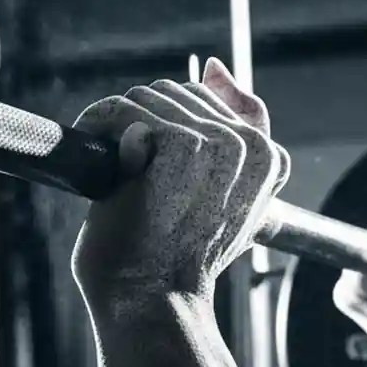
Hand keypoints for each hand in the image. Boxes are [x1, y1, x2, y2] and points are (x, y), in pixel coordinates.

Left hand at [72, 57, 289, 308]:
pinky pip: (119, 109)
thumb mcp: (221, 202)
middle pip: (175, 94)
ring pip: (145, 98)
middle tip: (126, 174)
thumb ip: (231, 137)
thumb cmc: (175, 260)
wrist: (152, 301)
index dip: (171, 127)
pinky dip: (96, 131)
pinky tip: (104, 171)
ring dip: (114, 128)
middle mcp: (251, 146)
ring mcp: (217, 142)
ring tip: (112, 173)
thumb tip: (215, 65)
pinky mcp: (177, 142)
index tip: (152, 163)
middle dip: (140, 125)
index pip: (210, 102)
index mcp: (270, 160)